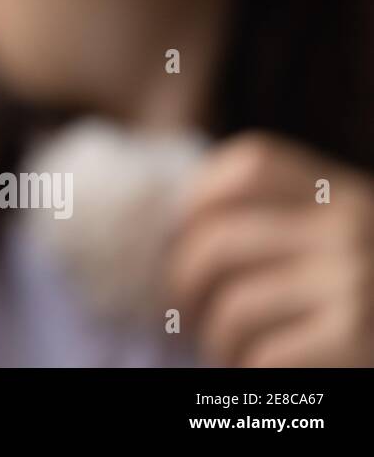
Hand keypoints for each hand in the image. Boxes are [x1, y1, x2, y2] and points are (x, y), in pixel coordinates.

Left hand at [167, 131, 373, 365]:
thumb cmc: (371, 297)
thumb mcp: (344, 240)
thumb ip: (288, 223)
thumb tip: (181, 228)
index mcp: (346, 195)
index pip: (250, 165)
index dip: (199, 199)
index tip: (186, 235)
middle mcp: (351, 230)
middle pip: (218, 240)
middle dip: (183, 284)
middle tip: (184, 311)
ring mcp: (354, 284)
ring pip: (233, 308)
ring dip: (216, 341)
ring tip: (227, 351)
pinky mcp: (355, 342)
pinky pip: (261, 355)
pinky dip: (246, 371)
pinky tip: (258, 372)